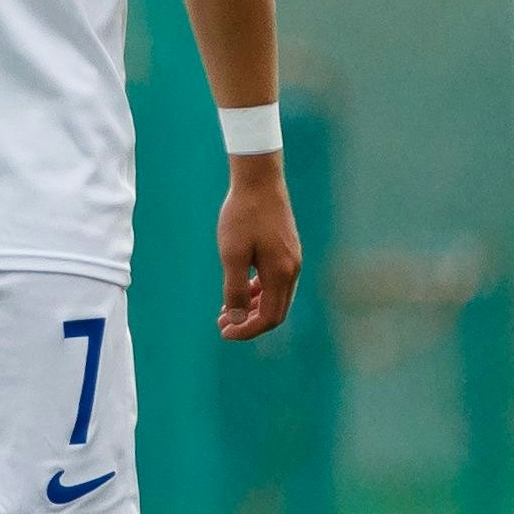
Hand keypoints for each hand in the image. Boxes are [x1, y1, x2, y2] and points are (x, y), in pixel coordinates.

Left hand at [216, 159, 302, 340]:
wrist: (259, 181)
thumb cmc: (242, 216)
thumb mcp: (232, 254)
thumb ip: (234, 289)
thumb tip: (237, 320)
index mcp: (281, 273)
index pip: (270, 317)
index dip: (248, 330)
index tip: (224, 332)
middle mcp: (292, 269)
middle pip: (275, 310)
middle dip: (249, 322)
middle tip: (222, 325)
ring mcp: (291, 259)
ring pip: (275, 295)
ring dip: (252, 306)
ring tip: (226, 310)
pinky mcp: (286, 249)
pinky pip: (274, 280)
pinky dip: (257, 290)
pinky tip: (239, 289)